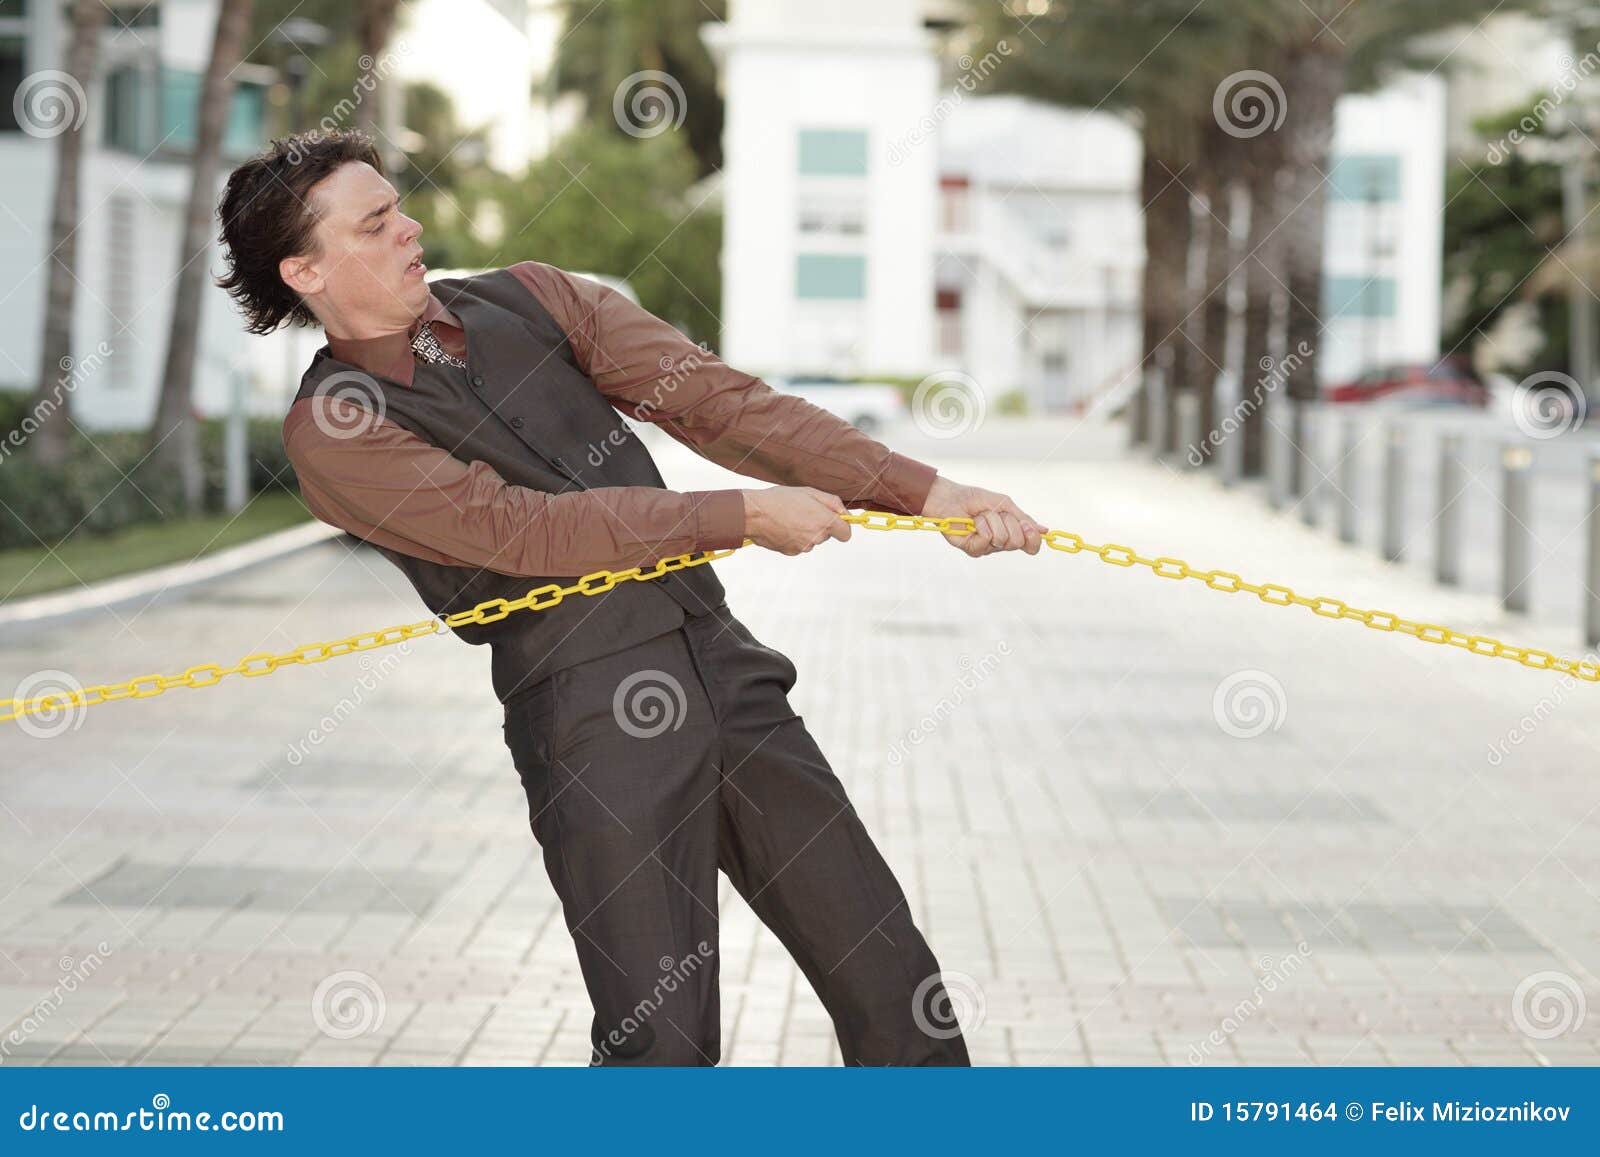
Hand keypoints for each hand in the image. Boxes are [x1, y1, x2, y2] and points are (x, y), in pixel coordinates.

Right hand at [741, 487, 851, 555]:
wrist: (754, 514)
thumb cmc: (780, 500)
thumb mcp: (810, 492)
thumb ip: (833, 503)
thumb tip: (845, 513)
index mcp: (825, 522)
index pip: (846, 534)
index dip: (842, 526)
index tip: (835, 520)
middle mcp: (817, 537)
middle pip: (827, 535)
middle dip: (820, 524)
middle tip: (804, 511)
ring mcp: (804, 547)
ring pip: (812, 539)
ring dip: (806, 530)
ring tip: (791, 517)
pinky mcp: (792, 552)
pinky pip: (799, 545)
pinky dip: (795, 537)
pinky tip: (784, 526)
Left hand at [919, 475, 1046, 557]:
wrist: (950, 498)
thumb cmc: (974, 499)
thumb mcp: (1004, 504)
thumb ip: (1023, 518)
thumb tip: (1044, 530)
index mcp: (1011, 532)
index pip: (1030, 545)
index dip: (1033, 538)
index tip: (1028, 527)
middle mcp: (1000, 543)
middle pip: (1018, 541)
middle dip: (1008, 521)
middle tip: (995, 513)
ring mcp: (987, 548)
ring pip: (1002, 538)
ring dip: (992, 520)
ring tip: (980, 516)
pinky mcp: (973, 549)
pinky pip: (987, 538)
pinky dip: (981, 524)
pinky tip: (972, 523)